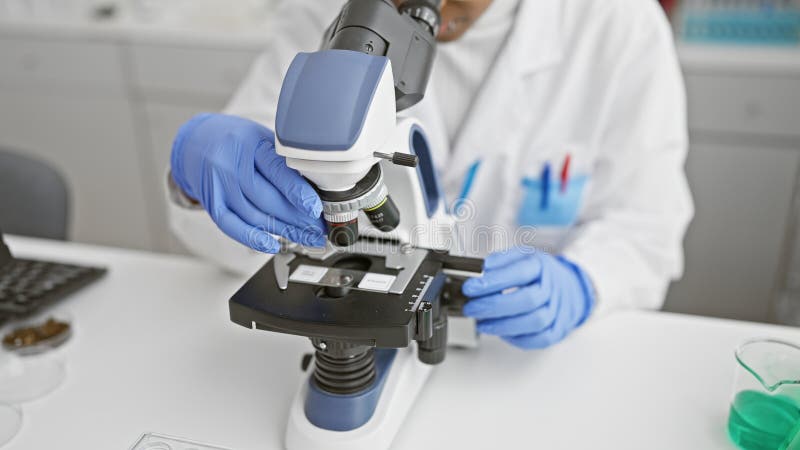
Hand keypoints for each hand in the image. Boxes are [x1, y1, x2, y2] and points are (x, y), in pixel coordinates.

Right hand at [170, 113, 325, 252]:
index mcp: (251, 143)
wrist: (198, 142)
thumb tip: (313, 193)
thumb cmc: (238, 142)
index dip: (298, 193)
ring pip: (255, 215)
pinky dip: (254, 238)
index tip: (315, 209)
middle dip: (298, 219)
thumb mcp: (262, 139)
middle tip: (319, 230)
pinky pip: (233, 226)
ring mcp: (219, 186)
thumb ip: (283, 162)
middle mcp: (232, 165)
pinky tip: (273, 245)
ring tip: (307, 239)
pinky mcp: (212, 203)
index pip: (277, 170)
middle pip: (268, 198)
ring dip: (285, 231)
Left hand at [462, 248, 594, 348]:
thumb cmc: (540, 274)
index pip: (519, 273)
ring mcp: (558, 310)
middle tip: (471, 308)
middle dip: (494, 306)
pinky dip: (517, 338)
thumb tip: (482, 267)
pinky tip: (501, 332)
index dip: (493, 282)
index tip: (470, 288)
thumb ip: (502, 261)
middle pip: (527, 300)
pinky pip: (540, 339)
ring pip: (534, 322)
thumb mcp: (522, 257)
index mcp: (541, 267)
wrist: (570, 287)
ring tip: (481, 324)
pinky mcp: (558, 329)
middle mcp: (552, 289)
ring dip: (503, 325)